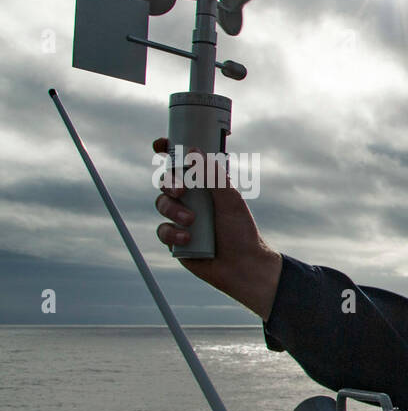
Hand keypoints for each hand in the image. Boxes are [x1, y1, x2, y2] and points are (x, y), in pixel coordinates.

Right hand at [152, 137, 282, 320]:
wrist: (243, 266)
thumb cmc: (242, 232)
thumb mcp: (231, 199)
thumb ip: (213, 175)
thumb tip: (193, 150)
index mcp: (206, 186)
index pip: (184, 163)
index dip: (170, 151)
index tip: (161, 144)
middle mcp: (192, 199)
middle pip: (167, 180)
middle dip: (169, 181)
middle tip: (181, 190)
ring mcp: (181, 218)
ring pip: (162, 203)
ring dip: (173, 209)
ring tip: (191, 221)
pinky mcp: (175, 239)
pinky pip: (162, 230)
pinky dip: (172, 233)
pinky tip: (187, 238)